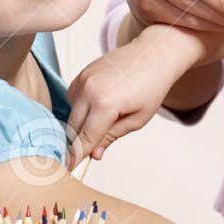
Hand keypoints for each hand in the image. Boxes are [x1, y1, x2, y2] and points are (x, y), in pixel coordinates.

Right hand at [65, 27, 203, 164]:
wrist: (153, 54)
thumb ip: (112, 136)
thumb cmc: (151, 87)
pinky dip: (81, 106)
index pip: (85, 138)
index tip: (69, 168)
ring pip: (71, 112)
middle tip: (84, 153)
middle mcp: (89, 90)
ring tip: (103, 121)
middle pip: (73, 127)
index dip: (76, 156)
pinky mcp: (82, 73)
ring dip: (80, 123)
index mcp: (105, 104)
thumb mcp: (138, 119)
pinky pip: (73, 97)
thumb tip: (94, 154)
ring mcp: (83, 79)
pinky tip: (98, 105)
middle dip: (77, 142)